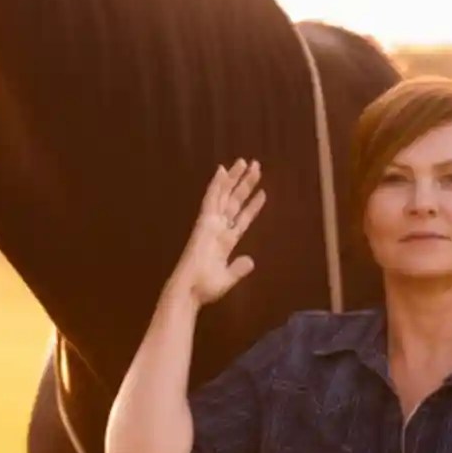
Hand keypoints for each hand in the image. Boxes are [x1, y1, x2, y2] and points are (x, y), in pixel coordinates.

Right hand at [168, 158, 266, 306]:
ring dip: (235, 179)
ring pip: (225, 195)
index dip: (252, 206)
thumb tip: (250, 261)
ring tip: (245, 162)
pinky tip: (223, 170)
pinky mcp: (203, 222)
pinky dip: (216, 185)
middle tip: (256, 166)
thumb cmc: (204, 287)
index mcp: (225, 241)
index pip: (242, 219)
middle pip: (234, 202)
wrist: (189, 290)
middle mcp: (218, 228)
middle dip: (246, 184)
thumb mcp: (227, 279)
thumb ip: (238, 269)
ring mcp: (210, 223)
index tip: (262, 192)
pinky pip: (211, 199)